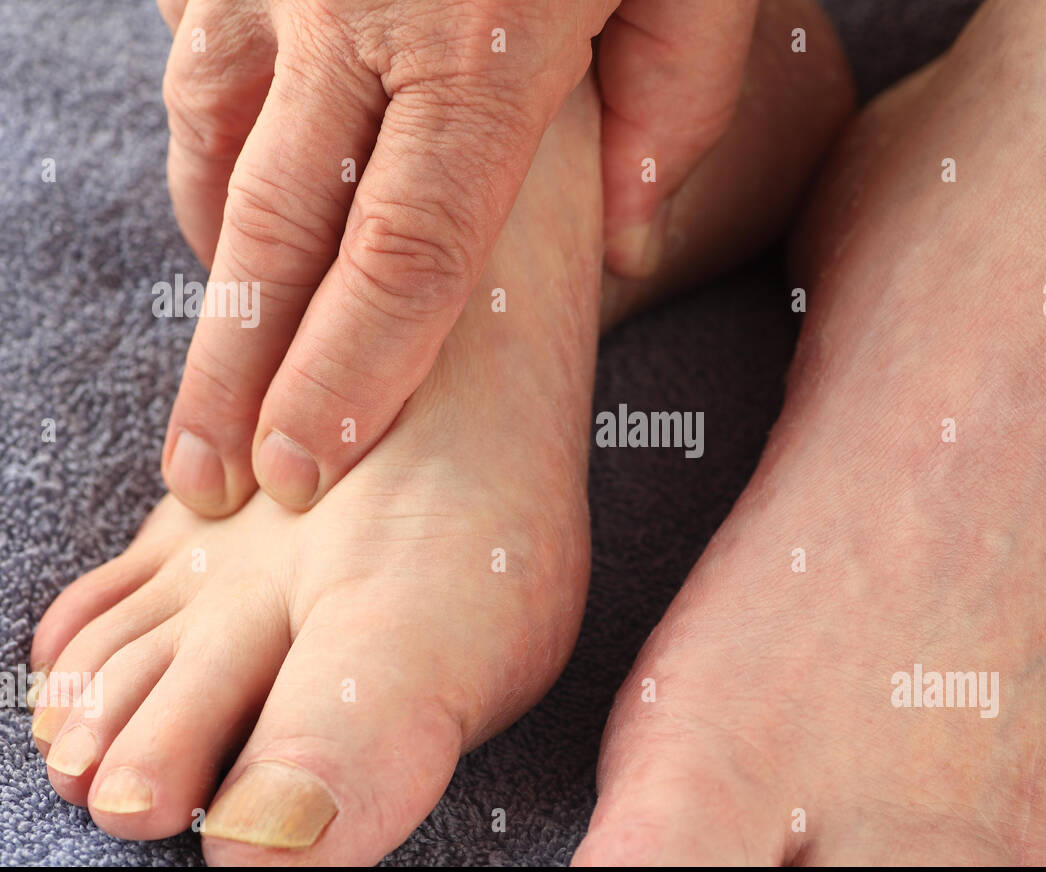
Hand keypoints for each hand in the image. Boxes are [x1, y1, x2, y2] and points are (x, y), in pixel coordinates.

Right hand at [157, 0, 754, 513]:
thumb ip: (672, 106)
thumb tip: (622, 233)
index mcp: (483, 51)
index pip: (403, 259)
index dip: (346, 378)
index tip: (298, 468)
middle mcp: (358, 19)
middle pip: (281, 235)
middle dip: (236, 371)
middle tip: (204, 478)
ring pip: (216, 153)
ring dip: (221, 274)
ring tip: (226, 366)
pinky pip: (201, 72)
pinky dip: (208, 160)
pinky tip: (227, 218)